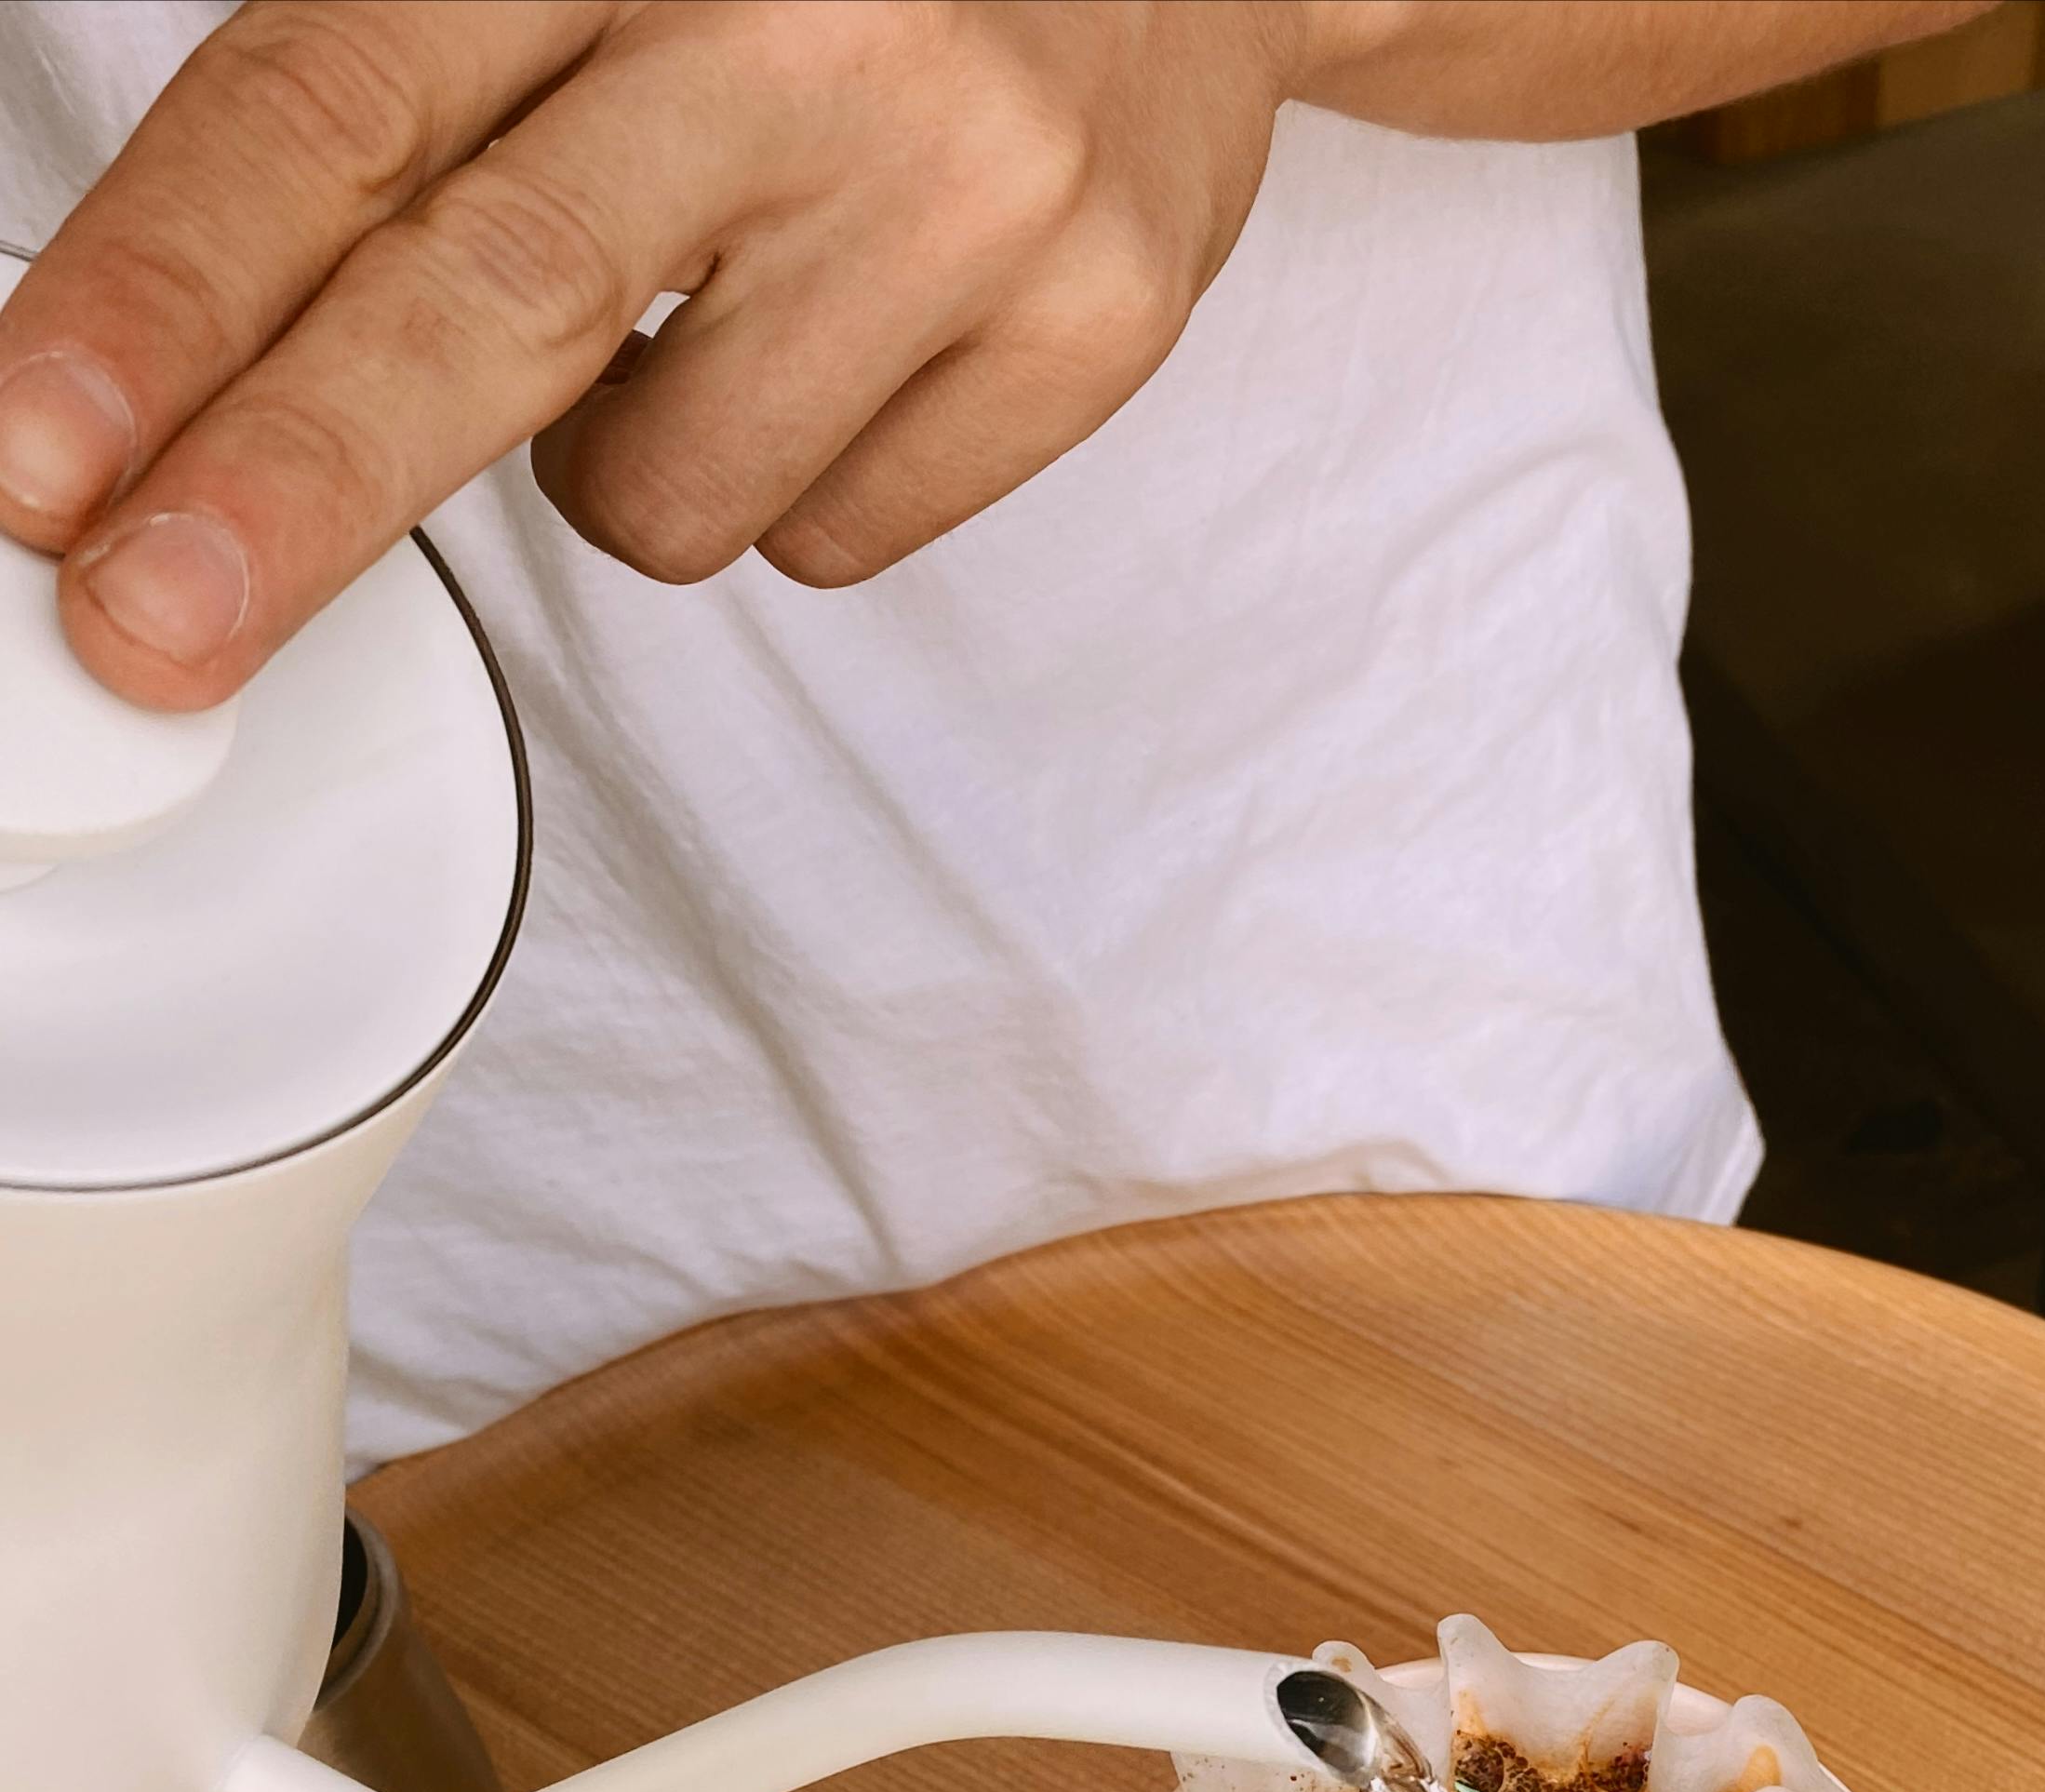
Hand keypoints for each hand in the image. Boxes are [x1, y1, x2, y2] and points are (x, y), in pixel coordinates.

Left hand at [0, 0, 1315, 705]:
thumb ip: (408, 81)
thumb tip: (187, 346)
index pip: (338, 104)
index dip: (166, 294)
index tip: (45, 452)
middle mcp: (803, 28)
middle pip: (482, 306)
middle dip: (290, 494)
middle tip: (154, 629)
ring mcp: (961, 195)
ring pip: (662, 491)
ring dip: (607, 467)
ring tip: (697, 314)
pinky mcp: (1090, 326)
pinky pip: (831, 540)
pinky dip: (781, 486)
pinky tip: (835, 345)